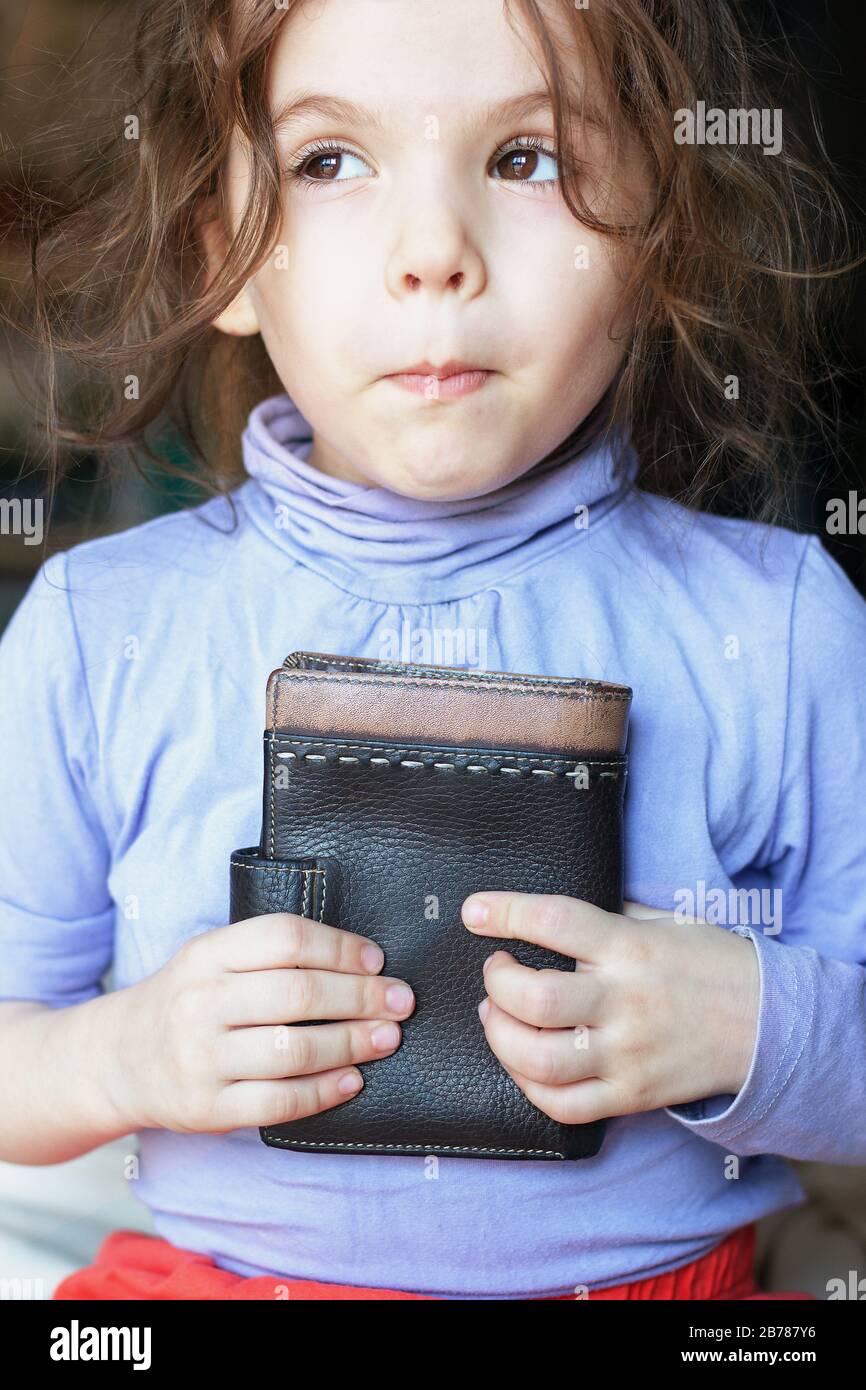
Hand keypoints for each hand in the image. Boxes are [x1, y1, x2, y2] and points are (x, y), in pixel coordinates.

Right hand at [107, 912, 414, 1135]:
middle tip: (401, 1001)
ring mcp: (201, 1059)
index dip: (340, 947)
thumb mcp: (211, 958)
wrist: (118, 1059)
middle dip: (361, 998)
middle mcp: (200, 1003)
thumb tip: (361, 959)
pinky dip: (324, 1092)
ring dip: (352, 1044)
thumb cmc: (187, 1000)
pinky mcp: (207, 1109)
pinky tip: (353, 1080)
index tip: (377, 960)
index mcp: (206, 954)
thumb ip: (269, 953)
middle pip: (298, 994)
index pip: (285, 938)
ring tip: (387, 1038)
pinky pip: (278, 1103)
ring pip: (293, 1051)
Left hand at [460, 892, 758, 1124]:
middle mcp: (626, 1002)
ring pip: (539, 1058)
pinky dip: (527, 1084)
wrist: (769, 1025)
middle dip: (496, 982)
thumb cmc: (709, 964)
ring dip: (500, 1035)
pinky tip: (523, 1059)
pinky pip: (562, 1105)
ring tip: (497, 1014)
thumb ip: (605, 920)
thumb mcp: (662, 922)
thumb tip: (541, 916)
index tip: (474, 911)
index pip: (554, 921)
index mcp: (631, 947)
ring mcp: (628, 1055)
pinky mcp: (631, 1096)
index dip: (505, 912)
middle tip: (497, 970)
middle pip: (535, 998)